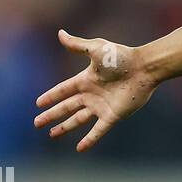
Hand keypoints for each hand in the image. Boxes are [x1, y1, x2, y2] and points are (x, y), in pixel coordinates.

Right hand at [34, 29, 156, 151]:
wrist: (144, 68)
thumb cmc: (121, 57)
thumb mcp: (96, 50)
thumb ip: (77, 45)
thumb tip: (60, 33)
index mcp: (86, 80)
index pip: (63, 90)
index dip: (51, 96)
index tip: (38, 103)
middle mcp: (92, 94)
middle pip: (67, 107)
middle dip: (52, 115)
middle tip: (37, 123)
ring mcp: (102, 106)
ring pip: (78, 120)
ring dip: (65, 127)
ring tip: (52, 135)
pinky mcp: (113, 115)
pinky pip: (98, 131)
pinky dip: (89, 140)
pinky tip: (80, 148)